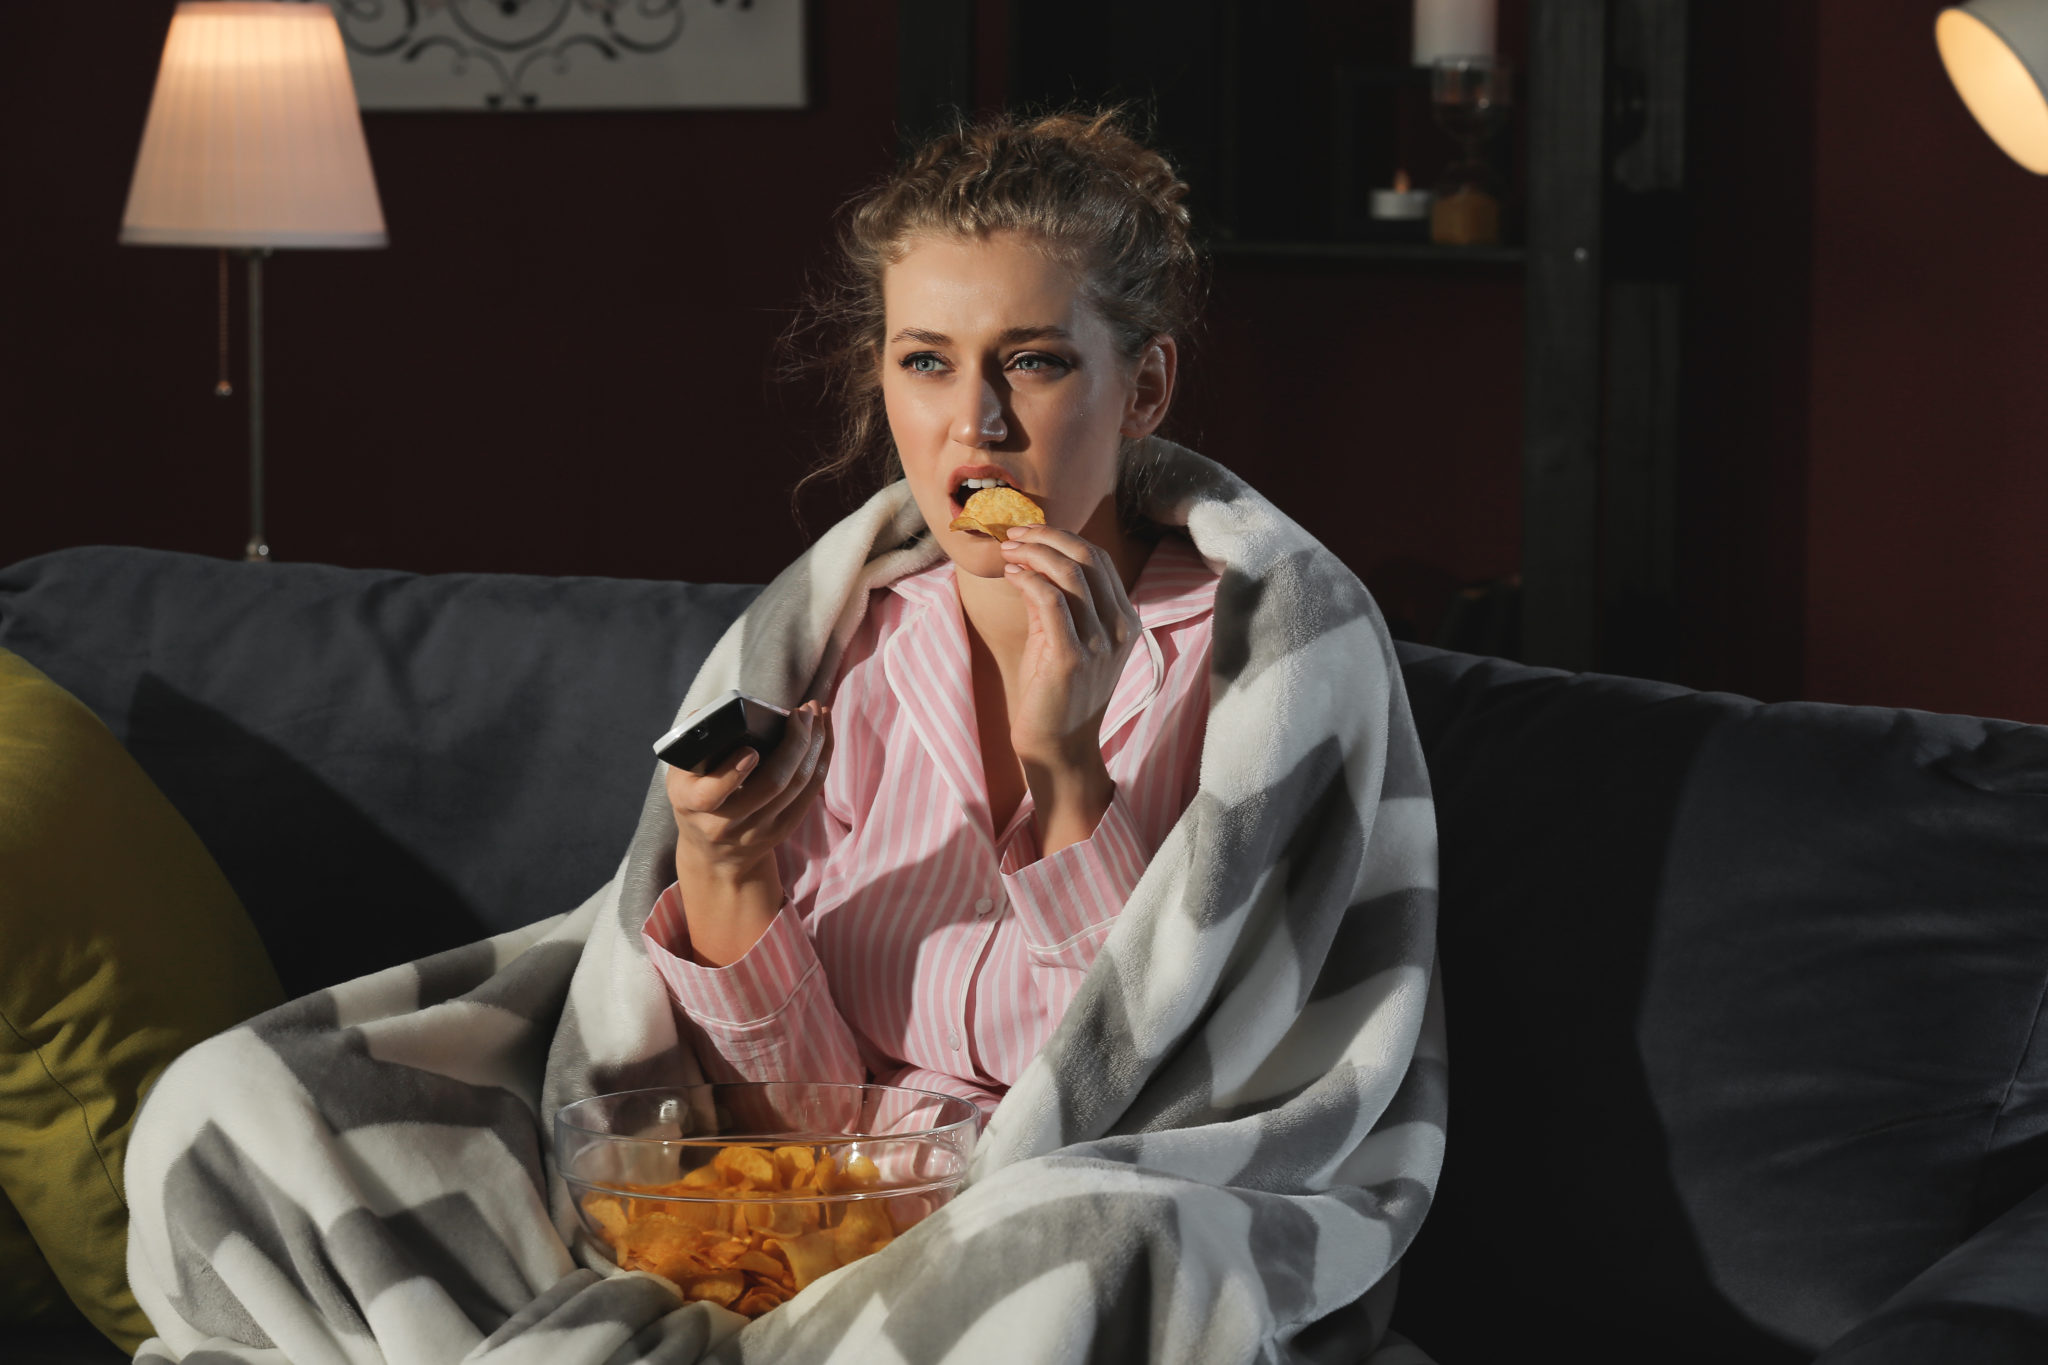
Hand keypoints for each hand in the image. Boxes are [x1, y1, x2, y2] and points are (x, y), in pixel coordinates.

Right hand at [665, 701, 831, 964]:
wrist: (713, 857)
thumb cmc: (694, 799)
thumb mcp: (681, 779)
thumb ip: (694, 749)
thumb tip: (719, 716)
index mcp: (693, 812)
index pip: (710, 800)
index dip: (731, 777)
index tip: (749, 751)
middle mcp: (725, 829)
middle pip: (768, 790)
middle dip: (791, 748)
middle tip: (803, 712)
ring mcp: (759, 835)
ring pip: (795, 791)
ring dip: (812, 749)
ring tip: (818, 713)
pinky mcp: (785, 832)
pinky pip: (810, 795)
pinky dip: (821, 762)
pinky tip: (824, 733)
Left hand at [998, 527, 1137, 849]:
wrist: (1060, 750)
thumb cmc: (1058, 695)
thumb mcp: (1065, 640)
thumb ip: (1058, 602)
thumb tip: (1032, 561)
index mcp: (1126, 621)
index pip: (1100, 559)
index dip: (1062, 536)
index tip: (1028, 532)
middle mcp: (1120, 628)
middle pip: (1087, 557)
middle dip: (1045, 536)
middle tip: (1012, 533)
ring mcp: (1100, 643)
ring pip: (1069, 572)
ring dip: (1032, 552)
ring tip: (1006, 552)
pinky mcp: (1071, 657)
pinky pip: (1050, 600)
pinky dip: (1027, 579)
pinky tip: (1011, 576)